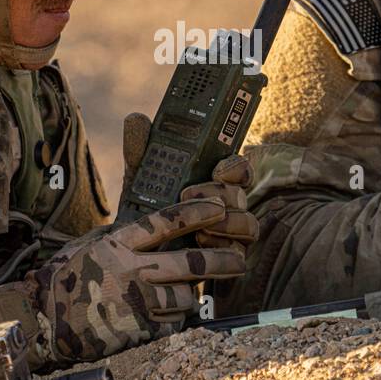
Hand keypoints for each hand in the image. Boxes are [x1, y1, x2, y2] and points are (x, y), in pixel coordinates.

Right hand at [29, 199, 244, 363]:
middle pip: (191, 263)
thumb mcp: (92, 244)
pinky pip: (175, 323)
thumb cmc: (68, 279)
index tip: (219, 208)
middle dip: (223, 260)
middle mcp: (130, 272)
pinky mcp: (139, 332)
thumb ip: (125, 236)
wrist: (44, 322)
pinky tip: (162, 314)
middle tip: (239, 259)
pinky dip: (175, 318)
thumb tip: (158, 226)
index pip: (166, 223)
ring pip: (187, 296)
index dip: (197, 214)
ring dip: (190, 294)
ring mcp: (136, 304)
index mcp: (117, 245)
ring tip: (180, 293)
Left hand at [121, 112, 258, 252]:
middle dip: (219, 191)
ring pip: (249, 224)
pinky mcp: (226, 260)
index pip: (238, 168)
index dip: (236, 165)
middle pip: (241, 193)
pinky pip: (239, 254)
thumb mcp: (138, 180)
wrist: (131, 254)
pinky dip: (222, 247)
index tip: (219, 166)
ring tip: (198, 226)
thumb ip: (140, 151)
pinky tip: (200, 242)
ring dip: (227, 223)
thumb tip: (137, 119)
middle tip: (188, 192)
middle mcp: (227, 205)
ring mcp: (230, 234)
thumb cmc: (144, 212)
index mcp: (212, 181)